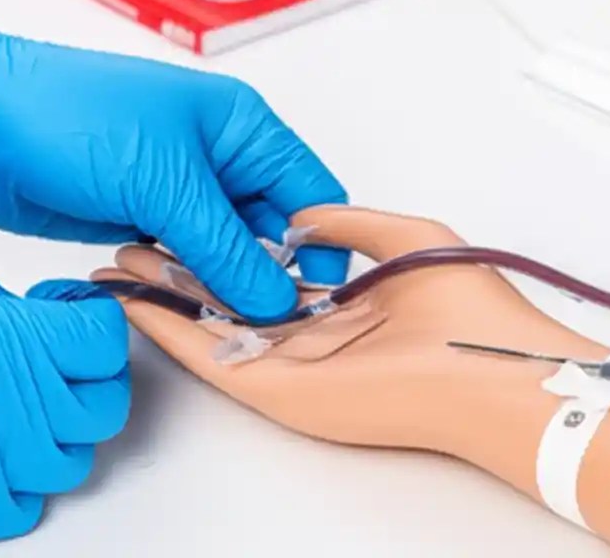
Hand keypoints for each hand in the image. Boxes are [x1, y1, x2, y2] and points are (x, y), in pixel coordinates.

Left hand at [0, 0, 347, 320]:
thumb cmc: (69, 118)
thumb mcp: (165, 183)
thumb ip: (226, 247)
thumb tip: (274, 300)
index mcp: (242, 126)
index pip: (312, 194)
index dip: (320, 250)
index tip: (311, 303)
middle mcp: (218, 158)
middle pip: (272, 231)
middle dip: (269, 278)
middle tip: (260, 328)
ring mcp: (177, 191)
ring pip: (225, 253)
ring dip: (221, 287)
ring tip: (214, 321)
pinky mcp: (139, 219)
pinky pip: (181, 262)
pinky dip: (182, 286)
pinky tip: (172, 305)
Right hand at [0, 229, 128, 544]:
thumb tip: (7, 303)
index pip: (104, 337)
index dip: (92, 314)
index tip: (65, 306)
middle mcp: (5, 416)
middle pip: (104, 402)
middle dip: (88, 366)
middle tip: (49, 344)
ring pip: (72, 458)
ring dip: (60, 422)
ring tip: (15, 392)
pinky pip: (26, 504)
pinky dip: (25, 474)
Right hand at [89, 206, 607, 465]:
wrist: (495, 370)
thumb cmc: (471, 311)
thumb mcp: (407, 236)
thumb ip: (348, 225)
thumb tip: (299, 216)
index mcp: (343, 309)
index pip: (268, 278)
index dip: (225, 248)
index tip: (187, 220)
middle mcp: (312, 340)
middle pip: (229, 303)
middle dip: (178, 273)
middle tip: (132, 245)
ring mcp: (293, 369)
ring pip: (211, 330)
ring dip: (161, 300)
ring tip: (114, 267)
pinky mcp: (281, 392)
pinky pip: (213, 360)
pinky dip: (168, 331)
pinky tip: (133, 302)